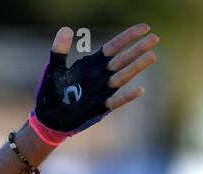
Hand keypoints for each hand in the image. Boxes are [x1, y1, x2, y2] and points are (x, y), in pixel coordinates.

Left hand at [29, 23, 159, 144]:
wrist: (47, 118)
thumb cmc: (51, 92)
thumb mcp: (54, 69)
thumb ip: (59, 49)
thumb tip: (66, 29)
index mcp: (92, 64)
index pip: (113, 47)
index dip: (128, 37)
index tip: (145, 28)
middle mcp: (100, 76)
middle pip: (122, 59)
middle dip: (138, 49)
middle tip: (155, 38)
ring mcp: (102, 91)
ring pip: (122, 77)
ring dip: (137, 67)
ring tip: (152, 56)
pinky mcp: (99, 107)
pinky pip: (115, 101)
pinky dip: (126, 96)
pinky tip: (139, 90)